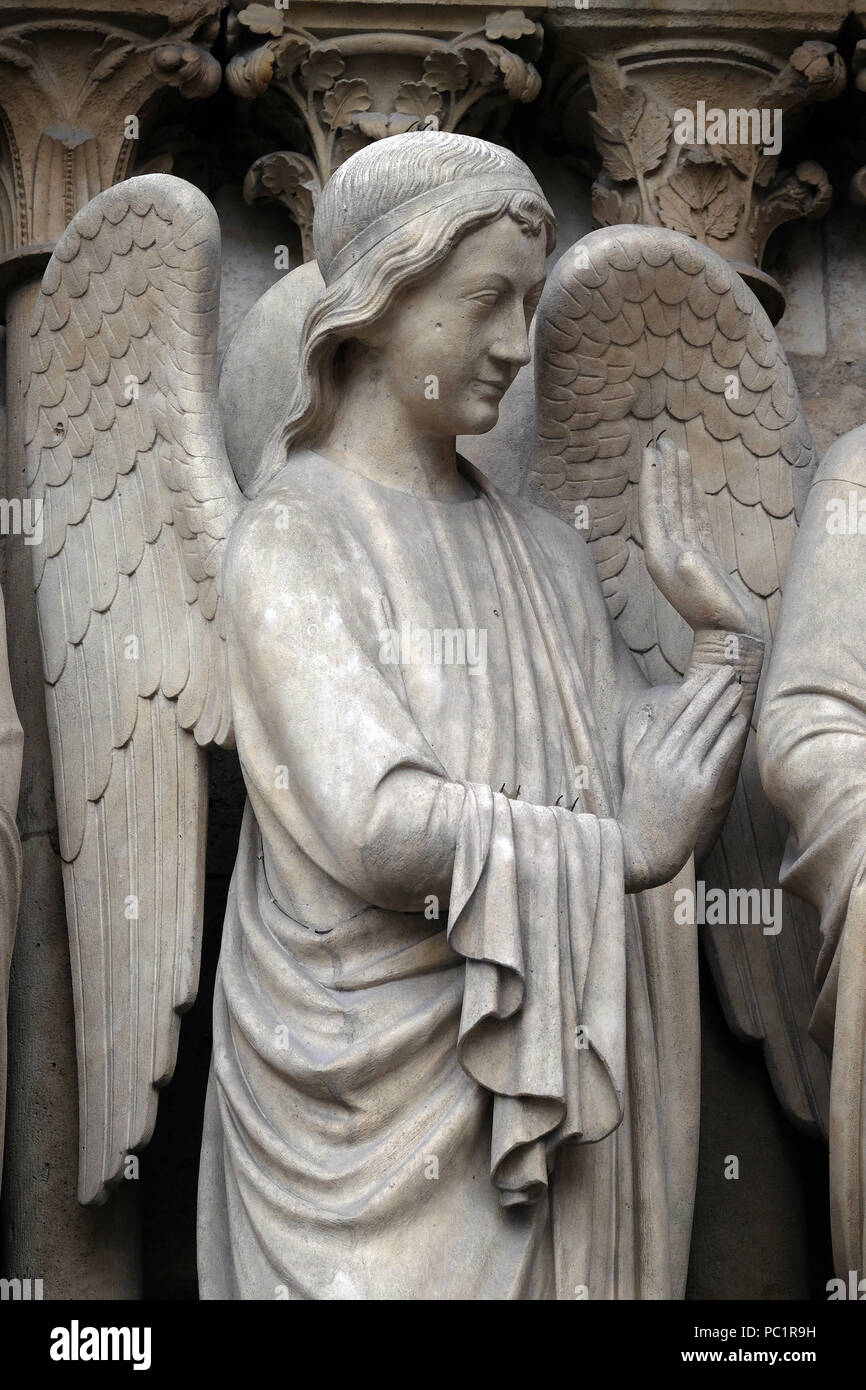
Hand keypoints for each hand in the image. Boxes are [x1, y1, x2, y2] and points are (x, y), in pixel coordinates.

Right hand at [619, 665, 748, 890]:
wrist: (640, 850)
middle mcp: (662, 756)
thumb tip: (654, 722)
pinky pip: (719, 753)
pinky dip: (731, 733)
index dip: (691, 689)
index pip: (671, 711)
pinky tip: (741, 719)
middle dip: (711, 688)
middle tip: (727, 671)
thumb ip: (643, 747)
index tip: (704, 674)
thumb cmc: (638, 816)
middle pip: (692, 713)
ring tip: (738, 687)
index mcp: (644, 751)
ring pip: (707, 728)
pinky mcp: (699, 788)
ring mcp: (681, 771)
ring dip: (725, 705)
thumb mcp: (634, 774)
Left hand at [639, 438, 761, 637]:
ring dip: (677, 480)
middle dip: (662, 473)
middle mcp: (668, 552)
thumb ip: (694, 573)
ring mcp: (684, 553)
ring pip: (678, 508)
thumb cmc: (720, 618)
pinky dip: (692, 499)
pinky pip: (694, 519)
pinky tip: (691, 483)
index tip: (649, 452)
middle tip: (661, 441)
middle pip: (662, 503)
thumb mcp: (706, 596)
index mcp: (661, 558)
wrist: (732, 638)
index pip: (651, 510)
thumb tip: (685, 556)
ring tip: (677, 452)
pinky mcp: (702, 556)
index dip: (651, 480)